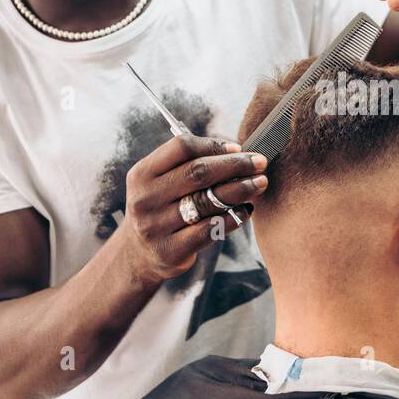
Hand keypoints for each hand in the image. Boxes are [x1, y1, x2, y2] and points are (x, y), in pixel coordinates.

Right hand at [119, 135, 267, 284]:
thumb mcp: (160, 181)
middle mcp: (145, 198)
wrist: (139, 254)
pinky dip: (233, 217)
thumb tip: (236, 150)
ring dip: (240, 189)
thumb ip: (188, 164)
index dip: (213, 145)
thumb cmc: (162, 207)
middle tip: (260, 163)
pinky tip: (247, 209)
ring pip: (207, 201)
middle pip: (198, 172)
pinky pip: (210, 229)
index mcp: (142, 174)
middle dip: (234, 165)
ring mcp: (156, 226)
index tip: (238, 148)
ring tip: (260, 183)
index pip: (181, 148)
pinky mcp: (171, 250)